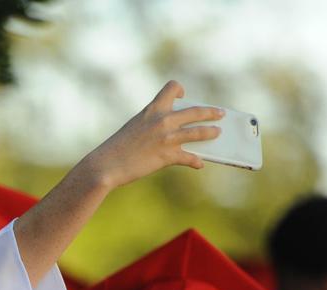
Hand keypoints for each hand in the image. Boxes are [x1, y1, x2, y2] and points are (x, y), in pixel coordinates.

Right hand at [84, 81, 222, 188]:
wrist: (106, 165)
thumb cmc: (116, 148)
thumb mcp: (134, 128)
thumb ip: (151, 126)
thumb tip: (167, 133)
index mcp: (152, 110)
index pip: (172, 88)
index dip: (179, 90)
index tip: (183, 96)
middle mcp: (163, 120)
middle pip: (195, 111)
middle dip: (210, 112)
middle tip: (220, 113)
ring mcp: (167, 138)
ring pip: (198, 132)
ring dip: (210, 132)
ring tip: (217, 132)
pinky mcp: (167, 156)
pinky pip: (189, 157)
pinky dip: (195, 161)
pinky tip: (199, 164)